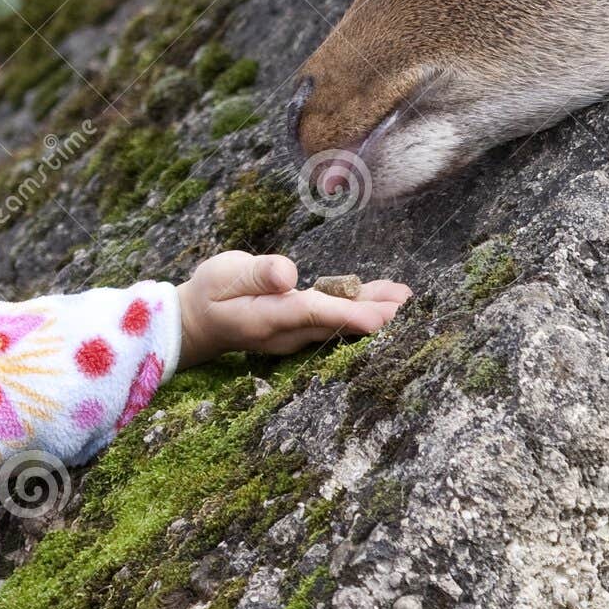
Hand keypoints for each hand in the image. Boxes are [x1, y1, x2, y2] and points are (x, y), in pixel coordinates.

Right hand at [176, 251, 410, 368]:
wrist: (197, 322)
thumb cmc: (211, 292)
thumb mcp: (224, 274)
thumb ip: (257, 273)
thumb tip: (288, 273)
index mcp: (266, 318)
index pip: (312, 315)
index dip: (347, 315)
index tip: (379, 318)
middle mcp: (287, 334)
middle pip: (336, 325)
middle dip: (374, 317)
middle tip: (410, 308)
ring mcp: (296, 335)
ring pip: (340, 324)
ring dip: (374, 313)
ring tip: (408, 301)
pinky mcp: (302, 328)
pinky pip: (336, 320)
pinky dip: (362, 309)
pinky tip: (387, 300)